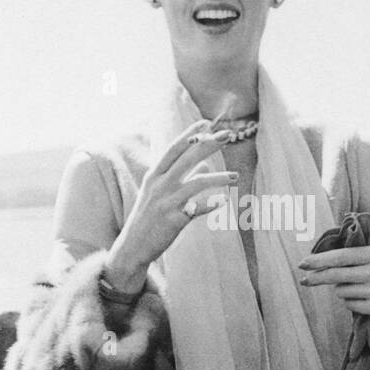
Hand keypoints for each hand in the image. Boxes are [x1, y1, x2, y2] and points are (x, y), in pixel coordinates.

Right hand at [105, 120, 237, 293]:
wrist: (132, 247)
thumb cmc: (149, 218)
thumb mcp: (160, 194)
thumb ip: (183, 178)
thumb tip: (205, 164)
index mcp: (154, 175)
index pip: (173, 149)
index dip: (190, 134)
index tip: (206, 122)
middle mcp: (159, 185)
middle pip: (187, 158)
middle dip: (208, 144)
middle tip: (227, 135)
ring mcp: (166, 202)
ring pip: (197, 182)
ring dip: (219, 178)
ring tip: (236, 177)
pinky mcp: (174, 220)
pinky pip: (197, 208)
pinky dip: (211, 204)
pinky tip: (224, 201)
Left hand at [297, 245, 369, 320]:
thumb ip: (353, 256)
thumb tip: (319, 262)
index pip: (341, 256)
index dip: (319, 260)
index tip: (303, 263)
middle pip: (336, 275)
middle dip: (317, 277)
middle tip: (304, 280)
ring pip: (341, 292)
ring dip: (342, 290)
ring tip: (358, 286)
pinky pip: (350, 305)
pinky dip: (351, 301)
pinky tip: (364, 297)